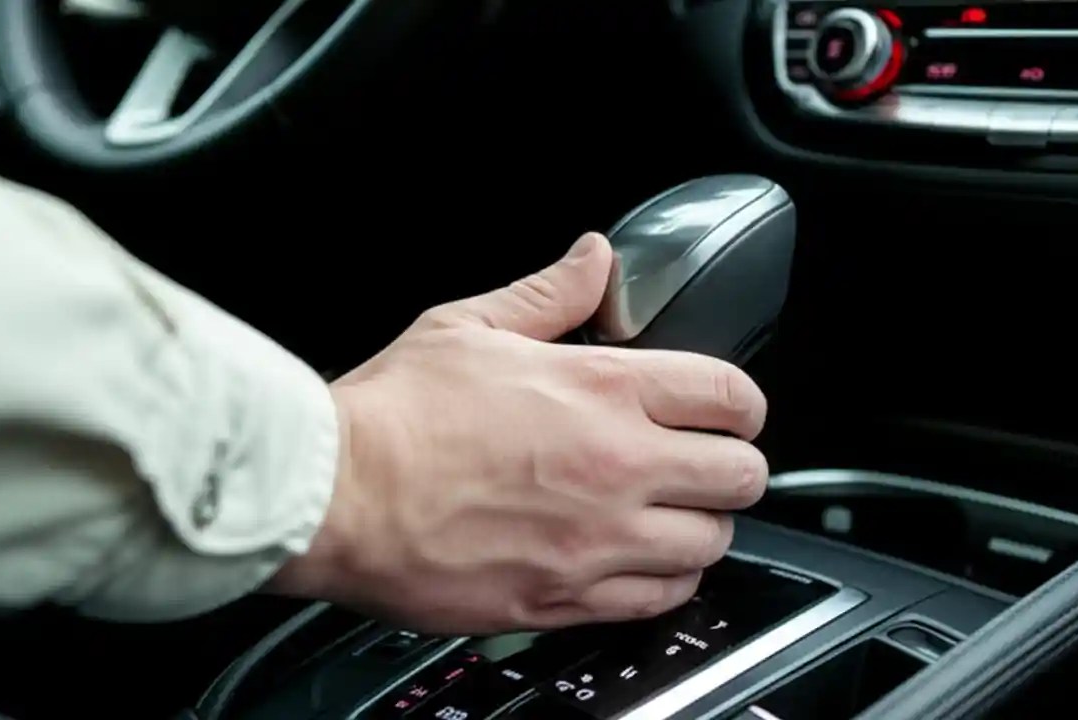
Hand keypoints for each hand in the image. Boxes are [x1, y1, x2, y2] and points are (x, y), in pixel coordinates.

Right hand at [269, 233, 768, 633]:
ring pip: (712, 543)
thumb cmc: (394, 414)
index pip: (730, 395)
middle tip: (704, 461)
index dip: (742, 402)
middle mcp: (616, 467)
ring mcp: (597, 541)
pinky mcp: (567, 598)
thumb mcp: (470, 327)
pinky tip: (640, 561)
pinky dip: (665, 581)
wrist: (335, 497)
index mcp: (600, 390)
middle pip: (741, 475)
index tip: (730, 411)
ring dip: (700, 524)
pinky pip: (661, 599)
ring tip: (671, 513)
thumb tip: (596, 258)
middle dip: (733, 464)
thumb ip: (550, 293)